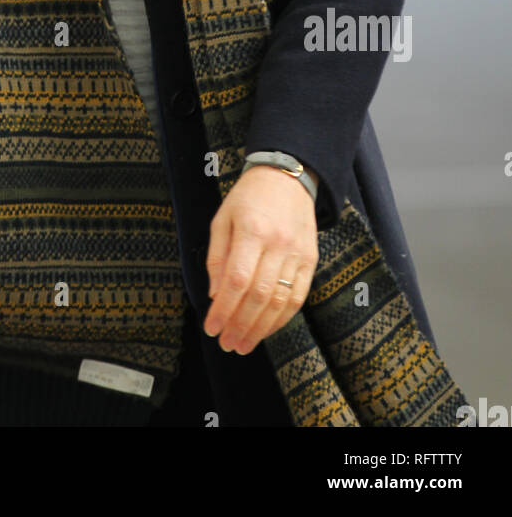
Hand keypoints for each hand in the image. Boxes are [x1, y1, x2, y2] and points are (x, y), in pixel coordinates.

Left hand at [202, 165, 318, 353]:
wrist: (287, 177)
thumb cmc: (248, 197)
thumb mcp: (223, 218)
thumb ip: (217, 257)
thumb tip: (215, 296)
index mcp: (252, 230)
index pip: (237, 280)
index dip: (224, 310)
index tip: (211, 328)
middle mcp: (278, 244)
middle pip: (259, 296)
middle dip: (241, 326)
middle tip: (227, 344)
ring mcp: (298, 253)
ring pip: (281, 302)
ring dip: (261, 329)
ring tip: (243, 344)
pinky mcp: (311, 260)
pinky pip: (299, 297)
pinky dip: (282, 319)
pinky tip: (266, 329)